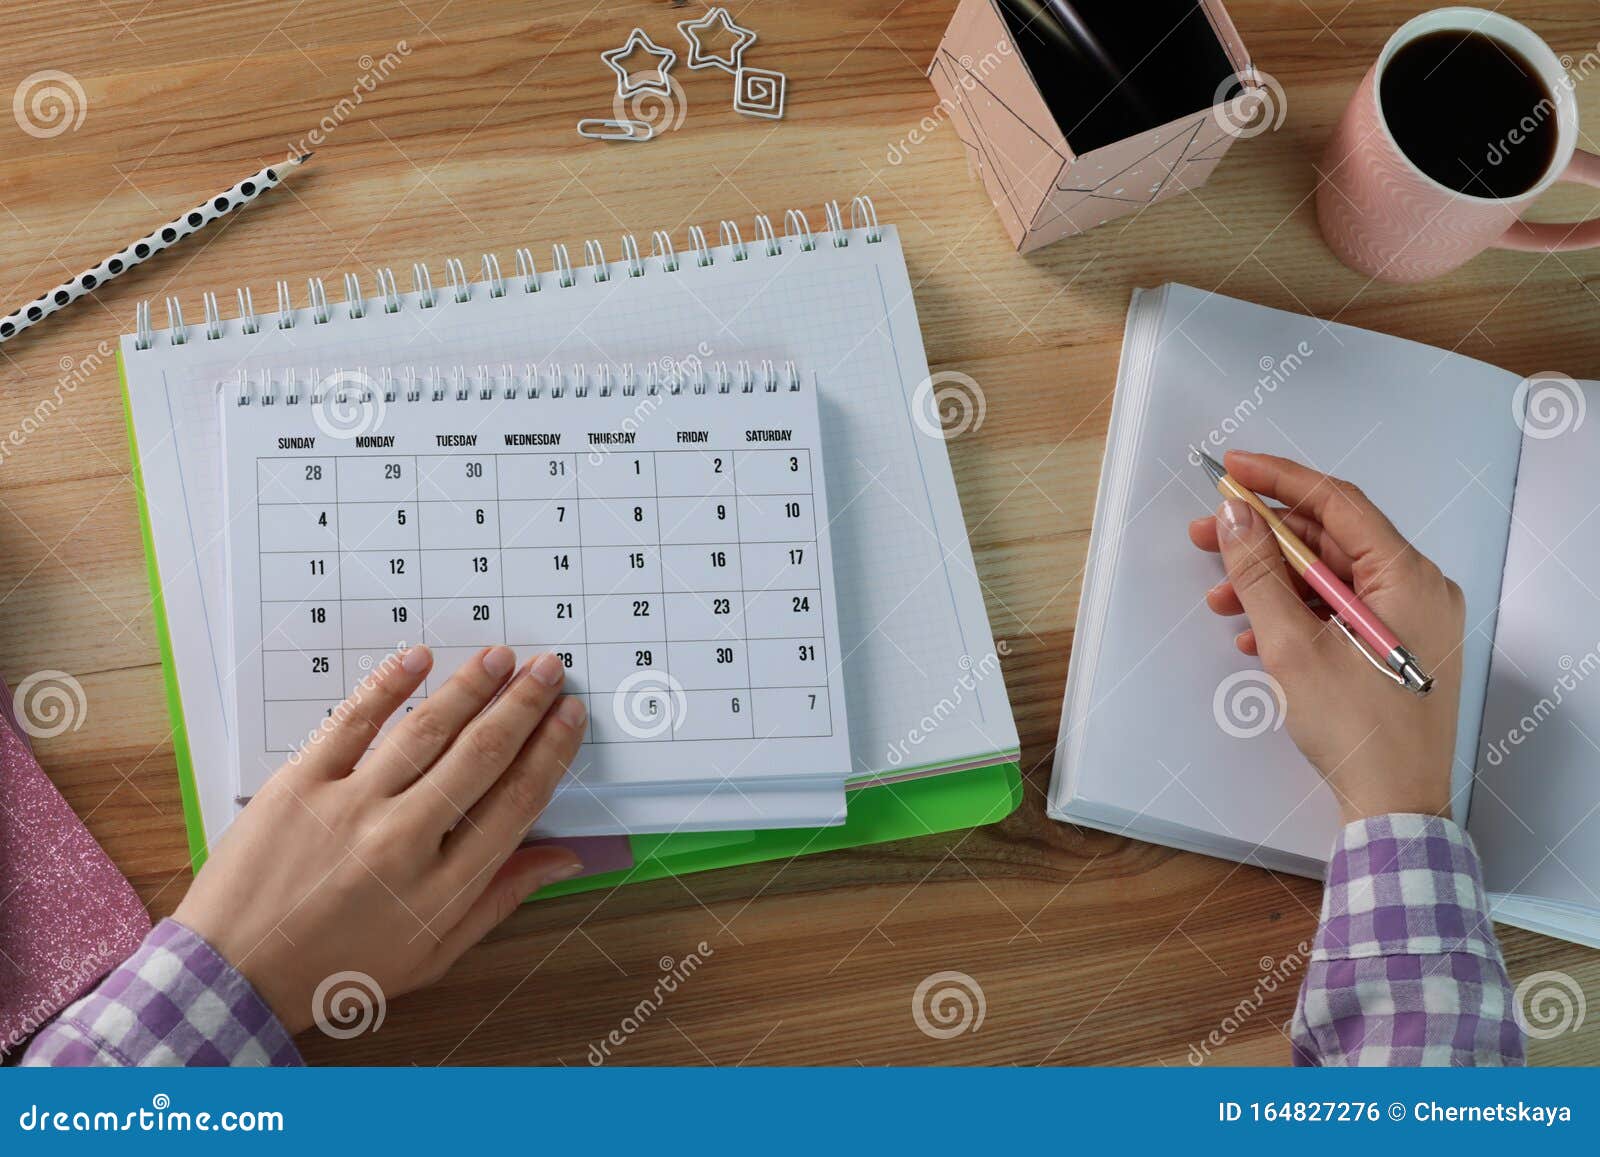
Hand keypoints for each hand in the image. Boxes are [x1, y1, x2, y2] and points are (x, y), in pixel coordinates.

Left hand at [174, 645, 586, 1034]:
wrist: (235, 977)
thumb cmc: (339, 971)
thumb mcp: (432, 954)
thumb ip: (499, 899)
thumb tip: (566, 858)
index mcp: (442, 888)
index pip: (516, 803)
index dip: (550, 752)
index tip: (569, 716)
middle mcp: (402, 841)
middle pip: (480, 756)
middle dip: (522, 706)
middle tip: (549, 669)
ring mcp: (348, 808)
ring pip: (424, 732)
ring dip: (469, 687)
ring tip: (501, 656)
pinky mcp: (298, 786)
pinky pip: (351, 724)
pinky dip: (387, 686)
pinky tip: (419, 659)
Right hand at [1187, 450, 1463, 823]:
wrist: (1396, 805)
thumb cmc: (1358, 731)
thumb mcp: (1293, 647)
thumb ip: (1260, 574)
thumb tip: (1235, 517)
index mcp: (1407, 577)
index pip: (1337, 502)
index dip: (1279, 478)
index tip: (1232, 469)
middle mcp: (1417, 588)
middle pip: (1330, 539)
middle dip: (1263, 537)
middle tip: (1206, 535)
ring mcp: (1409, 619)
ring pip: (1329, 576)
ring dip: (1271, 581)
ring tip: (1221, 600)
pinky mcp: (1395, 647)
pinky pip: (1339, 609)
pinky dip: (1294, 612)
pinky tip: (1254, 634)